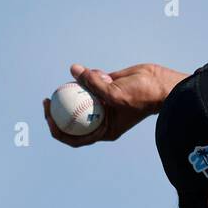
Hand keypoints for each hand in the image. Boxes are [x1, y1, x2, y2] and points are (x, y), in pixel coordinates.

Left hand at [42, 62, 180, 147]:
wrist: (159, 85)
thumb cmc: (142, 97)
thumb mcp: (117, 94)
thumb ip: (94, 83)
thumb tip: (74, 70)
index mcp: (104, 130)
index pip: (75, 137)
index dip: (58, 129)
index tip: (49, 116)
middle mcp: (101, 119)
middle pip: (73, 119)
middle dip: (58, 109)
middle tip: (48, 98)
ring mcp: (103, 104)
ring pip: (80, 97)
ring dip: (77, 87)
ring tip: (80, 78)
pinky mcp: (105, 88)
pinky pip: (89, 82)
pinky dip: (90, 76)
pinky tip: (98, 73)